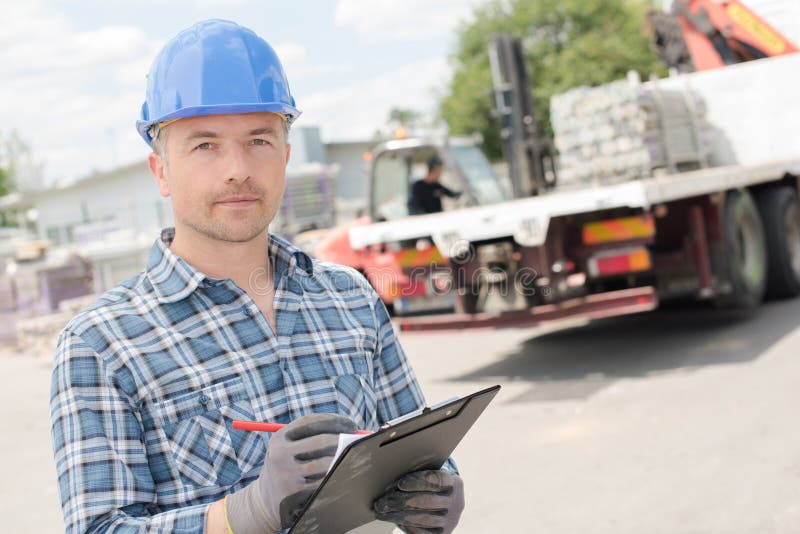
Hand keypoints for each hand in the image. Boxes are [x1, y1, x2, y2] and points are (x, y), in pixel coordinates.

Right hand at [226, 413, 355, 532]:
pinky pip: (323, 483)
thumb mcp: (286, 447)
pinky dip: (336, 477)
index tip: (350, 424)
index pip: (310, 422)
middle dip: (342, 440)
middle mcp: (280, 455)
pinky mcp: (295, 495)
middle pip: (320, 442)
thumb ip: (310, 435)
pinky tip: (343, 474)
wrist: (263, 502)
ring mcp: (287, 476)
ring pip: (325, 464)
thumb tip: (347, 428)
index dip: (334, 420)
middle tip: (355, 441)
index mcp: (279, 438)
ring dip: (342, 459)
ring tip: (353, 456)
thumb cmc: (285, 468)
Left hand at [373, 469, 464, 533]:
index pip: (437, 480)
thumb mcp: (432, 475)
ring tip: (382, 511)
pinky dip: (406, 526)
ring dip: (398, 515)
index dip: (418, 481)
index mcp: (455, 483)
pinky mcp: (443, 533)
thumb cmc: (432, 485)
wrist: (448, 504)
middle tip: (382, 501)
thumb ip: (418, 474)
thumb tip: (391, 475)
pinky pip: (422, 532)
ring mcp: (450, 520)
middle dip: (401, 501)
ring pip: (422, 519)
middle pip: (427, 501)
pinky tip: (394, 520)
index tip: (400, 484)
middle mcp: (456, 503)